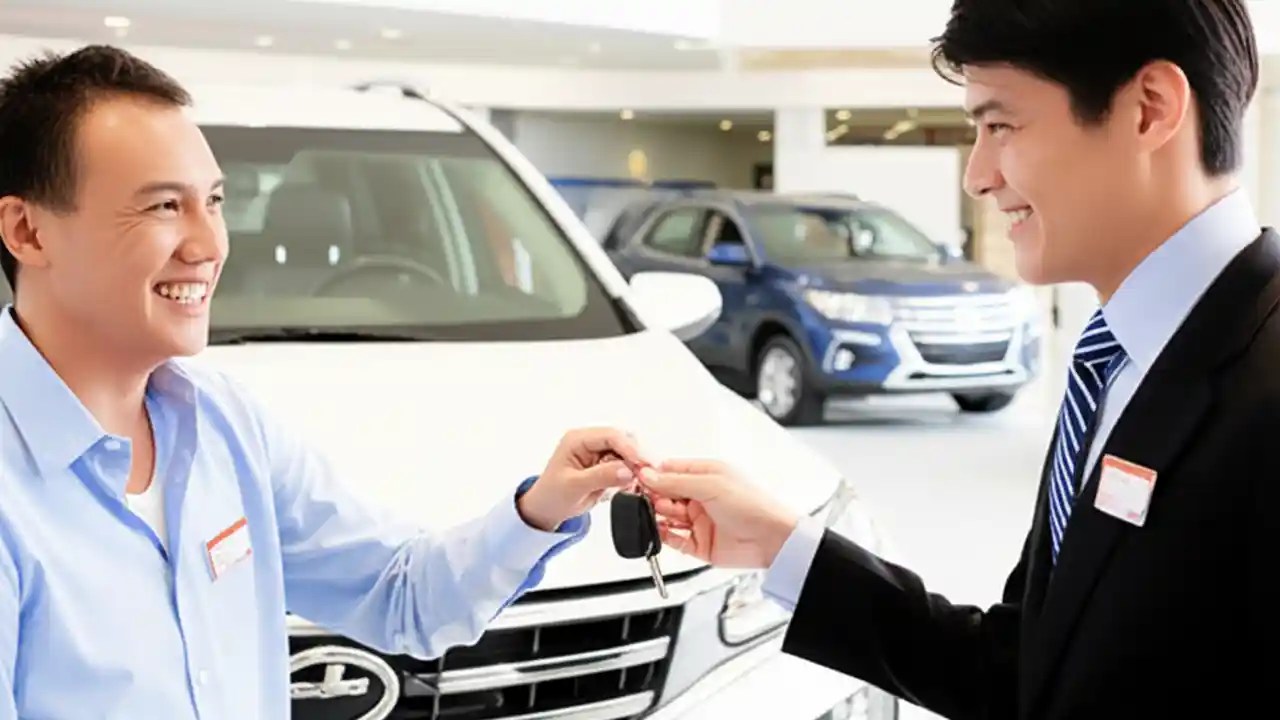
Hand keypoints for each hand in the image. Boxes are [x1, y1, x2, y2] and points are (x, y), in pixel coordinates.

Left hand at [518, 427, 645, 531]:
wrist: (546, 510)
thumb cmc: (552, 495)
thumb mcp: (574, 486)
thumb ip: (601, 476)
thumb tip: (627, 470)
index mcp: (577, 440)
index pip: (610, 436)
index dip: (629, 448)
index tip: (642, 463)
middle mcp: (590, 442)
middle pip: (623, 441)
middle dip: (635, 456)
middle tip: (646, 474)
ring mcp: (599, 453)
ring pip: (627, 452)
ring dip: (635, 466)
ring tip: (638, 482)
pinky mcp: (605, 465)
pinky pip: (626, 464)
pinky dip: (632, 474)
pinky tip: (630, 485)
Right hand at [636, 459, 799, 568]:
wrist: (772, 539)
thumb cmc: (754, 506)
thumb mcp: (711, 485)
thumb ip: (676, 482)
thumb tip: (650, 475)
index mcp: (706, 476)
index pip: (671, 470)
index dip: (653, 474)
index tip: (637, 476)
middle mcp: (702, 497)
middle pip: (665, 494)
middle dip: (653, 495)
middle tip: (643, 497)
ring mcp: (700, 520)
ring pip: (667, 516)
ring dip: (657, 515)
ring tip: (651, 513)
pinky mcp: (699, 544)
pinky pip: (674, 540)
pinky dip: (662, 536)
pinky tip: (657, 531)